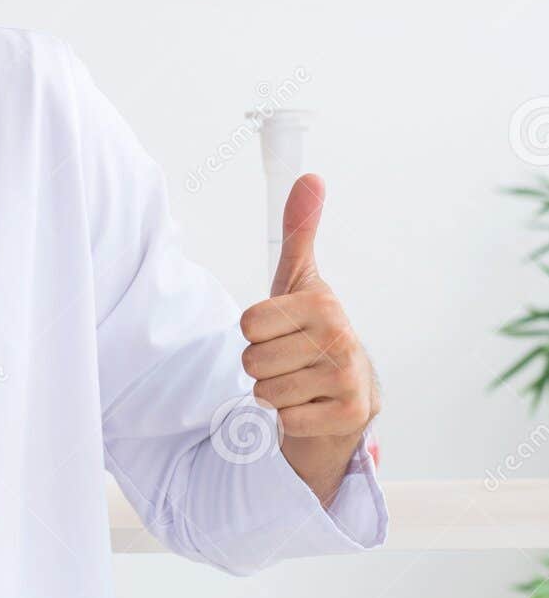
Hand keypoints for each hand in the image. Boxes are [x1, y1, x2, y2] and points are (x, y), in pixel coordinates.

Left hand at [238, 173, 379, 505]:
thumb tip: (310, 176)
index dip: (254, 333)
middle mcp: (340, 338)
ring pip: (265, 391)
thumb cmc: (310, 332)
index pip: (247, 324)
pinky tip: (311, 406)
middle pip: (252, 360)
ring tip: (299, 382)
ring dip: (275, 393)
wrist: (345, 394)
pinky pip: (286, 421)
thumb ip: (299, 232)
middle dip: (262, 366)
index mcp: (322, 304)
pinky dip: (291, 419)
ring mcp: (347, 379)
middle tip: (289, 361)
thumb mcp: (298, 281)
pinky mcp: (349, 416)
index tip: (279, 331)